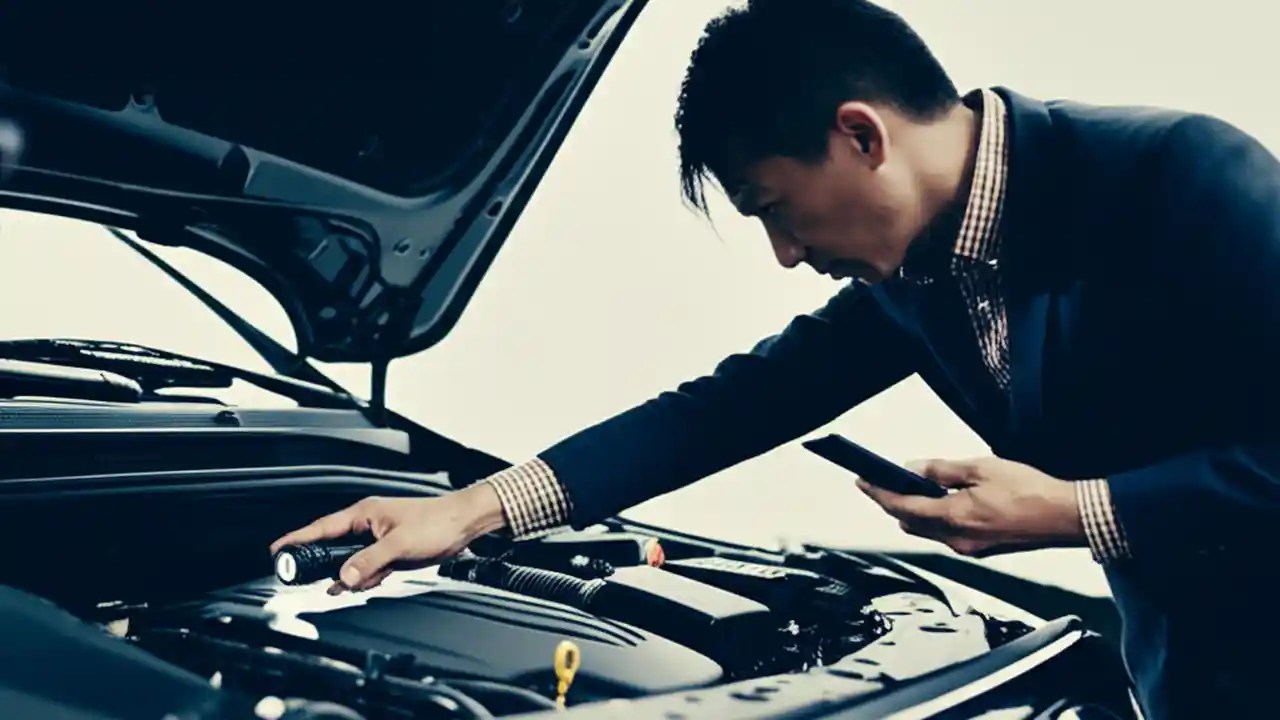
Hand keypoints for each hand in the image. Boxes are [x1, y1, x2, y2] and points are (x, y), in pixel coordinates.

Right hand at [269, 483, 506, 592]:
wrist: (463, 525)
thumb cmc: (436, 522)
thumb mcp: (399, 544)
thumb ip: (369, 560)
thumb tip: (343, 576)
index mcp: (363, 514)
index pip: (321, 527)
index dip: (297, 539)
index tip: (277, 550)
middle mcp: (367, 525)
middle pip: (331, 547)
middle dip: (320, 564)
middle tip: (302, 579)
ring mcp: (377, 539)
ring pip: (349, 560)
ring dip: (345, 575)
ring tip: (335, 588)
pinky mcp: (389, 552)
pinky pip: (365, 567)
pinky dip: (361, 577)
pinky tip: (357, 585)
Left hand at [855, 456, 1084, 557]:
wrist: (1065, 517)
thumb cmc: (1029, 491)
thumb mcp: (980, 468)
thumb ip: (942, 470)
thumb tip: (913, 468)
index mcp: (954, 518)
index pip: (902, 507)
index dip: (879, 494)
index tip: (863, 482)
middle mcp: (957, 539)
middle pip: (910, 524)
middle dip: (892, 504)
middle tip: (880, 483)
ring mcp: (969, 549)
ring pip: (928, 532)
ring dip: (914, 513)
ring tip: (909, 489)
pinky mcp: (982, 550)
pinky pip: (947, 536)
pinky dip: (936, 519)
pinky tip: (942, 503)